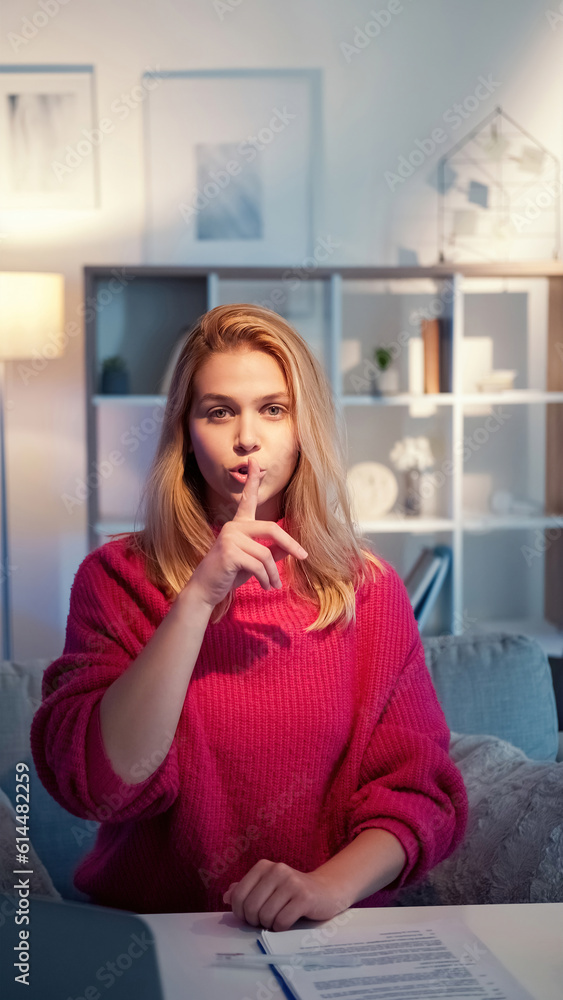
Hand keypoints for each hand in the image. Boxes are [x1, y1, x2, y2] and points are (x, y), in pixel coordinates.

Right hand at [187, 455, 307, 609]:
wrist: (205, 589)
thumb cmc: (229, 574)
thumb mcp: (254, 562)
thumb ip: (271, 551)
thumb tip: (291, 548)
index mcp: (238, 525)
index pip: (247, 499)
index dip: (252, 480)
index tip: (255, 461)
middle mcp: (233, 526)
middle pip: (271, 528)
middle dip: (290, 544)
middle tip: (303, 556)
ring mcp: (229, 538)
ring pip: (266, 553)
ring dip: (274, 573)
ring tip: (274, 585)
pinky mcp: (229, 552)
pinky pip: (258, 565)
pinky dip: (266, 578)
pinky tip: (266, 587)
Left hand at [222, 859, 348, 931]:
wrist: (325, 891)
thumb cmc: (291, 892)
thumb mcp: (267, 887)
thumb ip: (246, 889)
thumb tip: (226, 897)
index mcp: (263, 866)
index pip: (238, 896)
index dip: (240, 913)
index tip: (250, 917)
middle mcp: (277, 870)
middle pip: (251, 907)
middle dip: (255, 921)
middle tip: (264, 921)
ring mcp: (291, 882)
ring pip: (266, 916)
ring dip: (269, 925)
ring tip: (277, 919)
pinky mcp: (304, 897)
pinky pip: (282, 921)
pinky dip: (281, 928)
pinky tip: (288, 922)